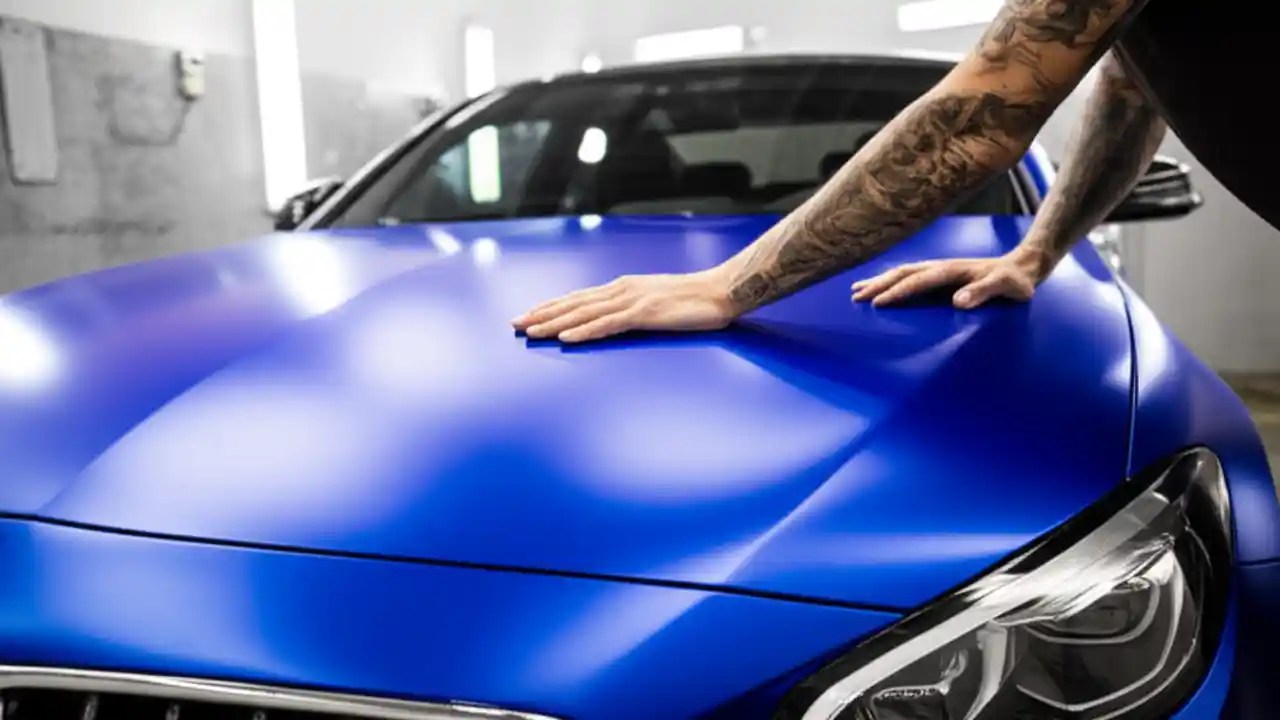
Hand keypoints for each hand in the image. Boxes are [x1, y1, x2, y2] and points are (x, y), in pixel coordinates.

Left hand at [511, 270, 737, 342]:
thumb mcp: (656, 301)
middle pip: (573, 303)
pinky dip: (584, 330)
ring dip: (555, 323)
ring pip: (584, 313)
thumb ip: (634, 308)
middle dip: (542, 314)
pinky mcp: (644, 314)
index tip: (529, 314)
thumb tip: (615, 319)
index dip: (552, 306)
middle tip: (516, 324)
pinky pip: (607, 324)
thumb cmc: (693, 300)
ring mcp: (632, 300)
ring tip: (531, 332)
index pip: (579, 297)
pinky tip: (566, 337)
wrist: (720, 291)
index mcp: (623, 287)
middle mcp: (622, 290)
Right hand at [851, 249, 1050, 308]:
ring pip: (902, 273)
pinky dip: (891, 281)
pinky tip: (880, 287)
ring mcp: (939, 270)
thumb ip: (983, 292)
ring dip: (880, 281)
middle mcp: (941, 267)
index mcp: (951, 271)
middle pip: (903, 274)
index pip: (918, 281)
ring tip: (856, 291)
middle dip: (879, 284)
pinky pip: (909, 277)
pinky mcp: (940, 276)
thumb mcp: (1006, 287)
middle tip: (856, 297)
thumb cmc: (1014, 281)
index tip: (878, 302)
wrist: (1022, 267)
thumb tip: (957, 301)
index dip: (898, 291)